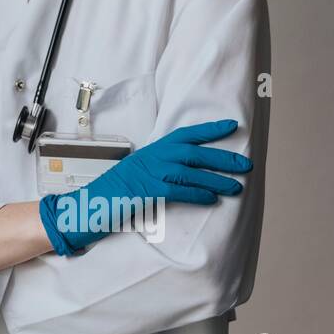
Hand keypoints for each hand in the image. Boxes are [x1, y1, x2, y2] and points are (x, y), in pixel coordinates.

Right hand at [39, 119, 251, 255]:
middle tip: (245, 164)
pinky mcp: (146, 192)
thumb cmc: (113, 195)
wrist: (88, 206)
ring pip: (189, 172)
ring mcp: (147, 174)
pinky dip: (197, 194)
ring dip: (216, 179)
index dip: (208, 130)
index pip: (183, 135)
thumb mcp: (136, 175)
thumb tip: (183, 175)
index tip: (231, 126)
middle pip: (192, 152)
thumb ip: (157, 171)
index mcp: (150, 153)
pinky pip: (178, 190)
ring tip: (236, 186)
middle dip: (221, 157)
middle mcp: (150, 158)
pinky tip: (212, 199)